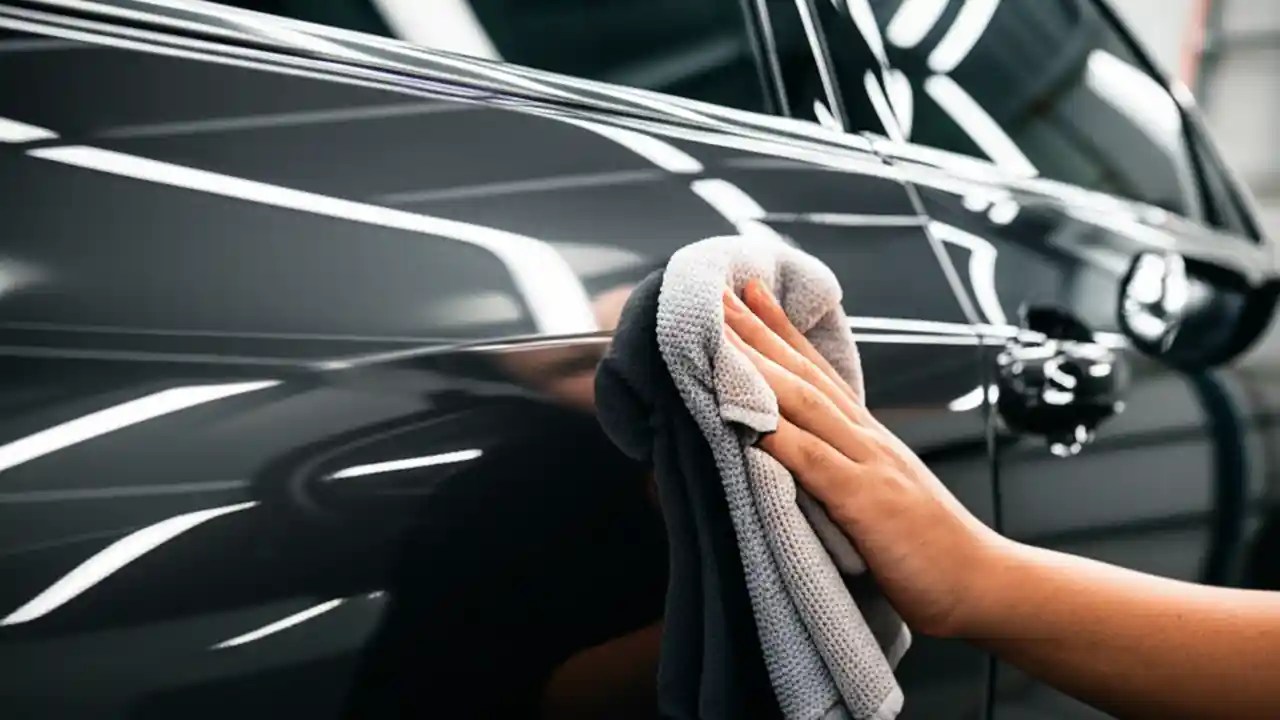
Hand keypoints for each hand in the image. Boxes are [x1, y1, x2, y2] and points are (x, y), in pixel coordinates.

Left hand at [723, 280, 1010, 637]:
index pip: (819, 372)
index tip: (749, 298)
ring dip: (758, 366)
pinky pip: (813, 462)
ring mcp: (868, 465)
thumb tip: (796, 457)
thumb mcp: (878, 497)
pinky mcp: (866, 502)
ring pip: (803, 403)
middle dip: (758, 333)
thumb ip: (842, 472)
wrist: (983, 582)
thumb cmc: (928, 549)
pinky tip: (743, 416)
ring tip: (719, 334)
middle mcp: (867, 439)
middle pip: (804, 374)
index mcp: (869, 438)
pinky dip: (778, 436)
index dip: (783, 333)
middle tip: (717, 295)